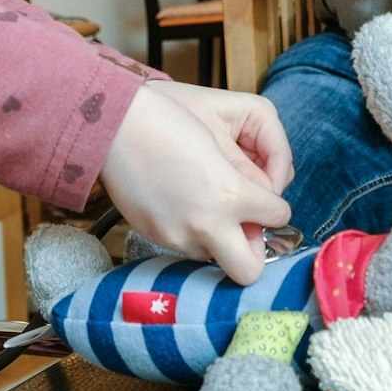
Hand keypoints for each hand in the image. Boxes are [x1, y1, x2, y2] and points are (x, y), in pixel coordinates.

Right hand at [99, 81, 292, 284]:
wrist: (113, 126)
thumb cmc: (169, 120)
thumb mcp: (219, 139)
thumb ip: (247, 177)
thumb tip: (263, 206)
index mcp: (230, 194)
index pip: (279, 216)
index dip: (275, 206)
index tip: (267, 200)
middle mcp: (206, 224)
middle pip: (250, 270)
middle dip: (255, 251)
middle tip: (247, 225)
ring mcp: (178, 236)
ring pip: (216, 258)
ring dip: (220, 241)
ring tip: (207, 207)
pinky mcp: (155, 237)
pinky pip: (186, 247)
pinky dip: (192, 234)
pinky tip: (182, 204)